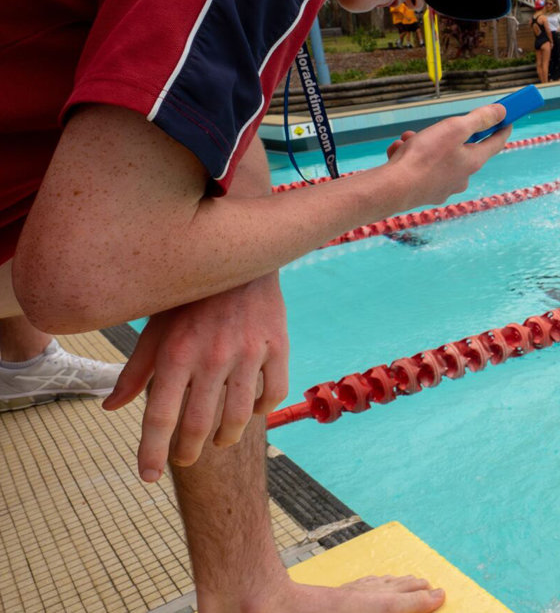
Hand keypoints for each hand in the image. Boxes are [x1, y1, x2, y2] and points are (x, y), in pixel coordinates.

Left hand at [102, 273, 288, 481]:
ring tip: (217, 441)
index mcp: (175, 351)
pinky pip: (273, 392)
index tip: (148, 476)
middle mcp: (211, 355)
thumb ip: (135, 369)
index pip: (159, 416)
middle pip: (198, 423)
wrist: (240, 253)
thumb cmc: (190, 294)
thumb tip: (111, 408)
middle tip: (183, 457)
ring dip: (225, 437)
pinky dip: (262, 409)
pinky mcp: (278, 344)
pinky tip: (252, 410)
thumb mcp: (155, 326)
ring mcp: (249, 351)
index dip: (151, 452)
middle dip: (187, 450)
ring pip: (239, 415)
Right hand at [384, 104, 511, 207]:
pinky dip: (411, 157)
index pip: (496, 142)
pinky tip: (399, 154)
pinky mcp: (426, 191)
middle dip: (446, 133)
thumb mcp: (455, 129)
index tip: (506, 117)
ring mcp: (444, 186)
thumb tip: (501, 112)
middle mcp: (462, 177)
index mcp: (473, 161)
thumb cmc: (425, 157)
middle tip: (432, 128)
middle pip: (463, 148)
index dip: (502, 127)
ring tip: (408, 141)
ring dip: (422, 143)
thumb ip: (479, 119)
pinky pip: (422, 167)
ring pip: (438, 156)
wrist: (394, 188)